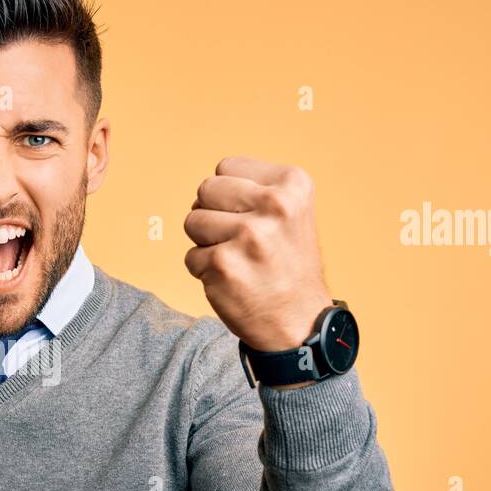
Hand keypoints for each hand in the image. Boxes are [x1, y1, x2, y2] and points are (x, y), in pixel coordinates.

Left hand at [183, 156, 333, 353]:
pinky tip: (232, 281)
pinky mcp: (224, 265)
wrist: (300, 322)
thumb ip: (252, 189)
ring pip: (192, 221)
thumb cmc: (287, 264)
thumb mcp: (290, 212)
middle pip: (205, 190)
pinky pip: (191, 256)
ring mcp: (249, 235)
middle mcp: (275, 205)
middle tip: (241, 242)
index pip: (226, 168)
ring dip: (206, 243)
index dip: (229, 196)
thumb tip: (204, 190)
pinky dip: (204, 271)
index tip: (253, 219)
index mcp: (293, 184)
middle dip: (212, 215)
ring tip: (238, 260)